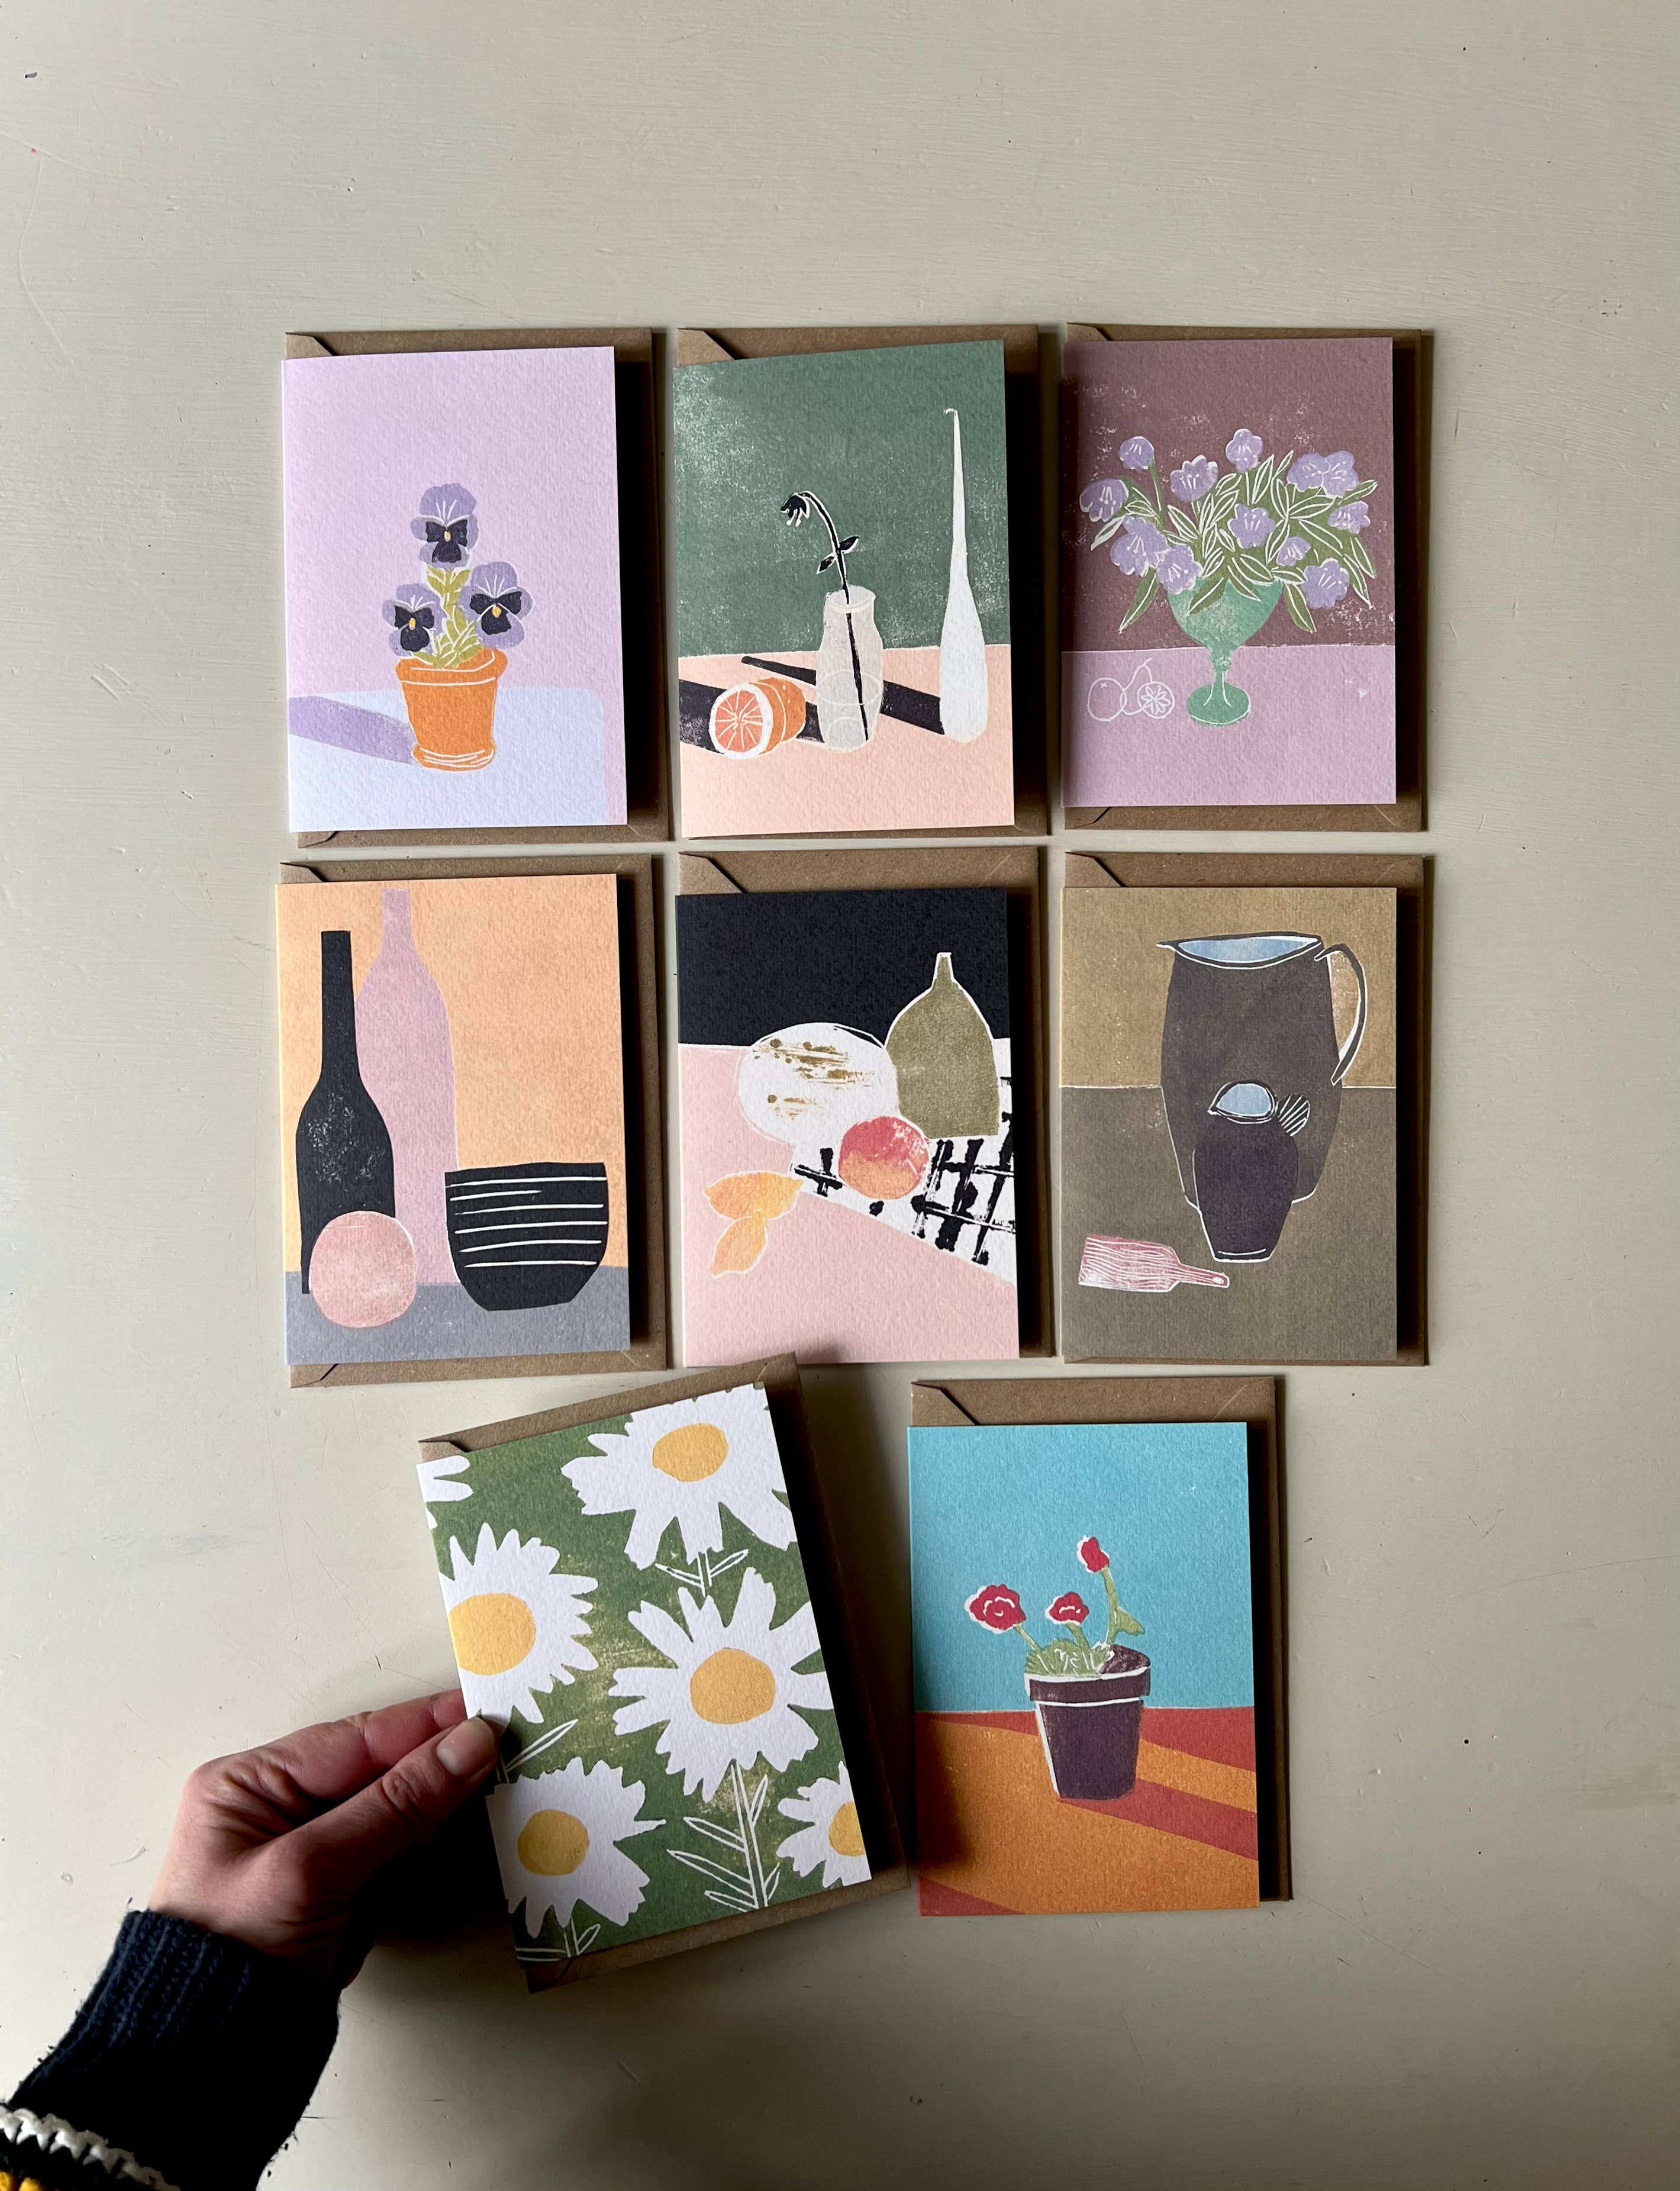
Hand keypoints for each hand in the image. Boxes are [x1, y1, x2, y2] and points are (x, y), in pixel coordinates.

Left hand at [148, 1688, 498, 1984]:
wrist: (209, 2059)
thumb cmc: (233, 1954)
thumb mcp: (312, 1868)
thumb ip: (395, 1804)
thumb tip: (468, 1744)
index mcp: (249, 1784)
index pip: (353, 1738)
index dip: (423, 1724)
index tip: (486, 1712)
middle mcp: (277, 1807)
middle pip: (376, 1769)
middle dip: (435, 1761)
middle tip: (503, 1746)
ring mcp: (308, 1852)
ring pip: (393, 1809)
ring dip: (438, 1804)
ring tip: (493, 1784)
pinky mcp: (335, 1891)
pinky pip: (394, 1850)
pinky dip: (426, 1844)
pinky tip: (460, 1830)